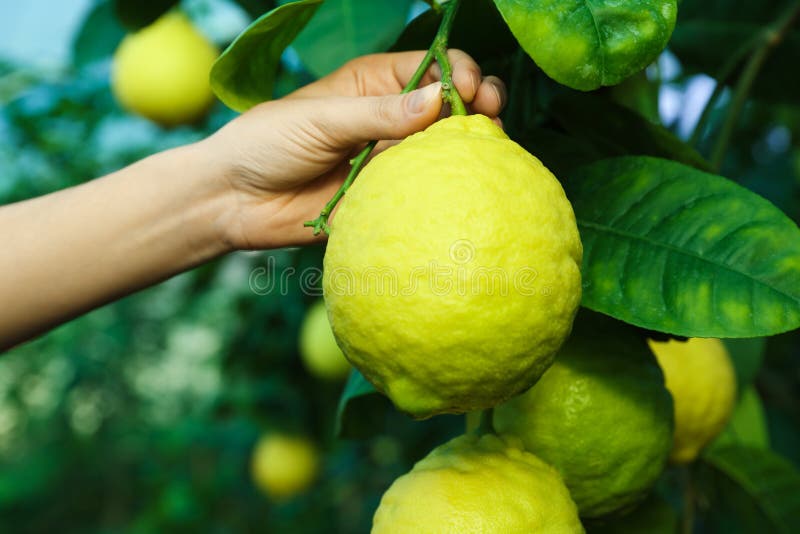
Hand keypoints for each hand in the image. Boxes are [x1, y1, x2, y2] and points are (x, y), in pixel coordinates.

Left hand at [204, 50, 506, 249]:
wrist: (233, 202)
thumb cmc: (266, 143)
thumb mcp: (320, 119)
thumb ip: (377, 113)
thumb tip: (437, 101)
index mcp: (373, 86)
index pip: (432, 67)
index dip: (457, 72)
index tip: (465, 90)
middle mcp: (389, 120)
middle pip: (449, 108)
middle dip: (478, 104)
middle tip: (490, 114)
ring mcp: (391, 161)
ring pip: (445, 152)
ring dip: (471, 148)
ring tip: (491, 149)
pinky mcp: (387, 200)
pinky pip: (425, 195)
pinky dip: (449, 191)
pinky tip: (467, 190)